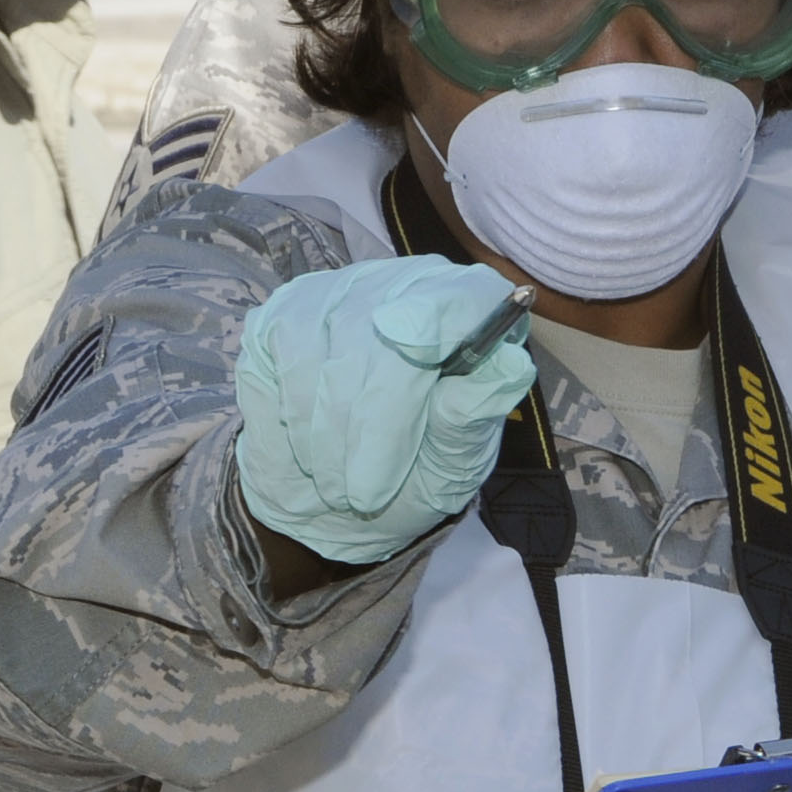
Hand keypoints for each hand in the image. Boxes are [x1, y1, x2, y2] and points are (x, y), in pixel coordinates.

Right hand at [231, 257, 533, 565]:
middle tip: (364, 494)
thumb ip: (472, 419)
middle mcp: (406, 287)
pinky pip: (280, 355)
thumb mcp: (454, 466)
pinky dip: (289, 415)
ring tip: (336, 486)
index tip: (419, 355)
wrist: (335, 504)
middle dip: (371, 422)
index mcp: (468, 316)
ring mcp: (339, 294)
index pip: (460, 294)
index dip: (436, 319)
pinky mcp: (282, 314)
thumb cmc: (412, 479)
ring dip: (326, 432)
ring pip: (325, 348)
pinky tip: (305, 449)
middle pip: (382, 330)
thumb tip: (511, 368)